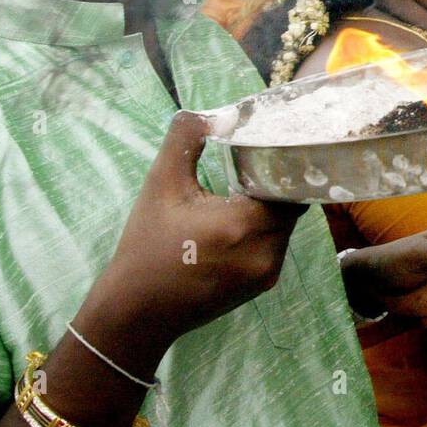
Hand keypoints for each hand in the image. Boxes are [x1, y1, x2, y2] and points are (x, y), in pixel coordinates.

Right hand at [78, 111, 306, 376]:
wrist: (135, 313)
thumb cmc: (147, 246)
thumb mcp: (161, 185)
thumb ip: (186, 139)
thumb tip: (214, 114)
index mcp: (245, 224)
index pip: (291, 184)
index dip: (283, 165)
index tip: (268, 149)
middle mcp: (267, 251)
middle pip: (291, 205)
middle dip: (273, 186)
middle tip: (251, 168)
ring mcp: (267, 273)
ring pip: (284, 227)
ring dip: (268, 211)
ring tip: (239, 196)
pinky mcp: (262, 286)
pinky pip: (275, 247)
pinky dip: (261, 233)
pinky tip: (234, 226)